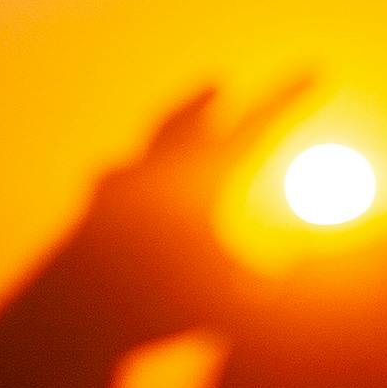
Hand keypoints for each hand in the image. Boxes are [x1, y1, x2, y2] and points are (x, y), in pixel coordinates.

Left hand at [0, 77, 312, 364]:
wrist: (70, 319)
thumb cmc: (161, 314)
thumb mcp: (234, 308)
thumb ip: (269, 288)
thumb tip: (295, 267)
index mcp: (203, 180)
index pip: (260, 125)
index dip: (291, 97)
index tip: (316, 68)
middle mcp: (159, 172)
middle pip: (190, 120)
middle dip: (208, 100)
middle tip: (218, 83)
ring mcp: (120, 189)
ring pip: (145, 146)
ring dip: (162, 131)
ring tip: (173, 120)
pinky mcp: (90, 213)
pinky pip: (108, 184)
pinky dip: (118, 179)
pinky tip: (111, 175)